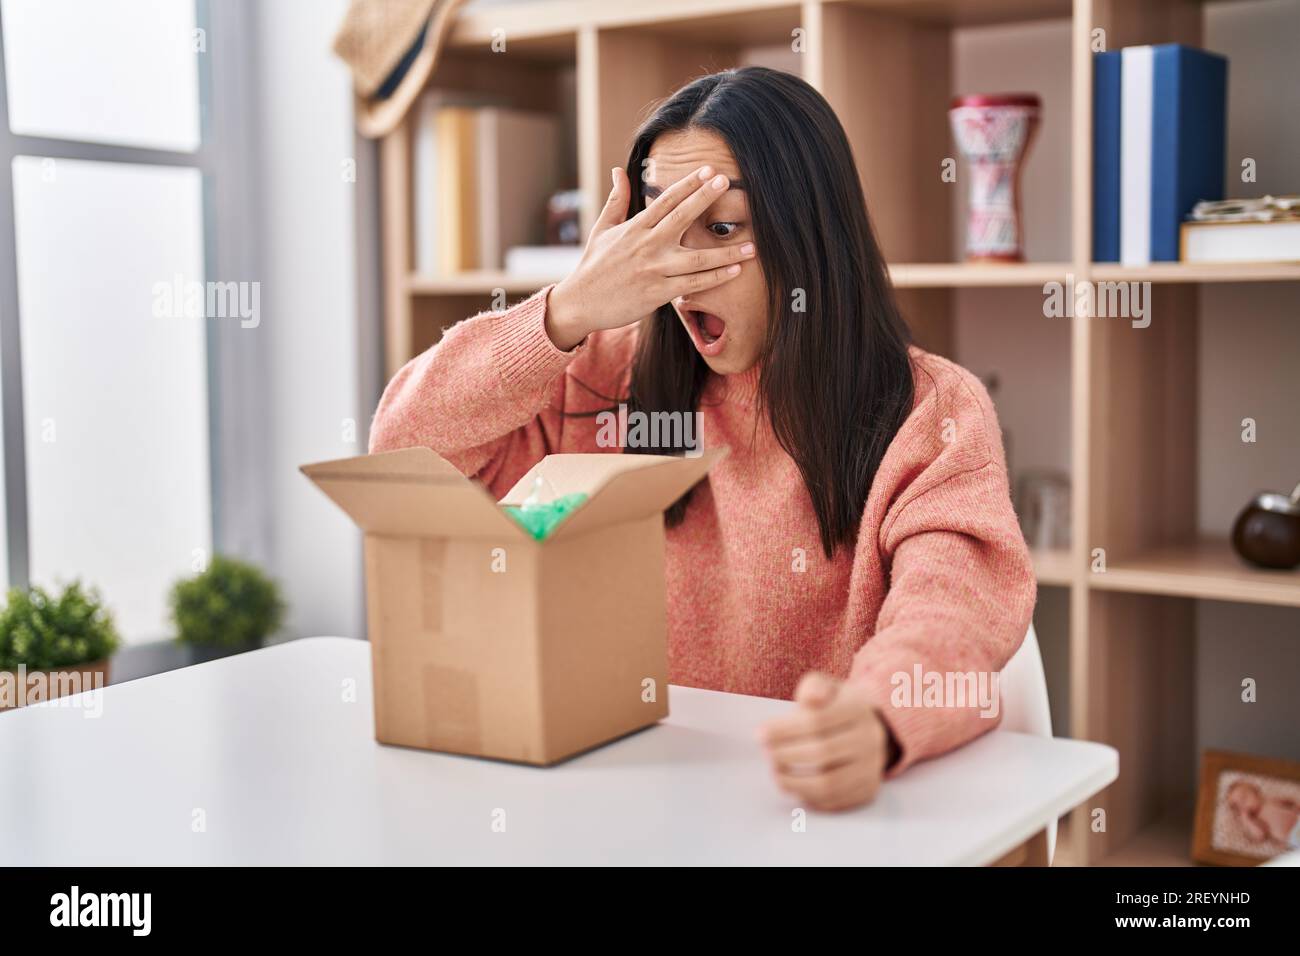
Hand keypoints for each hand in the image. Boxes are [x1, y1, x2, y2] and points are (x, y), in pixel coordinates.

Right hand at [544, 165, 757, 349]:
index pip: (666, 200)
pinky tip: (735, 271)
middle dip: (705, 199)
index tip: (709, 170)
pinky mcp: (658, 294)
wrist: (580, 303)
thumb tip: (618, 171)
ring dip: (725, 252)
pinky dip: (715, 278)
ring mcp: (654, 270)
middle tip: (727, 182)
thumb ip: (616, 200)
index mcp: (635, 228)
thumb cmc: (593, 265)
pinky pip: (692, 285)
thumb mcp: (602, 229)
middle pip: (681, 218)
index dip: (689, 184)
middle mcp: (646, 246)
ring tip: (751, 245)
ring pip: (696, 258)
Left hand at [757, 672, 892, 811]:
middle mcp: (870, 739)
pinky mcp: (868, 790)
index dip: (784, 730)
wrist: (868, 727)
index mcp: (858, 709)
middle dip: (786, 755)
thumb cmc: (835, 706)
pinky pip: (835, 802)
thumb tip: (811, 699)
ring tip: (776, 772)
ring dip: (794, 782)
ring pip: (829, 784)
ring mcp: (872, 768)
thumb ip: (813, 687)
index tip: (760, 734)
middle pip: (822, 753)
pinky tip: (793, 785)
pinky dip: (809, 797)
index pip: (816, 721)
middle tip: (767, 754)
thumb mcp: (825, 687)